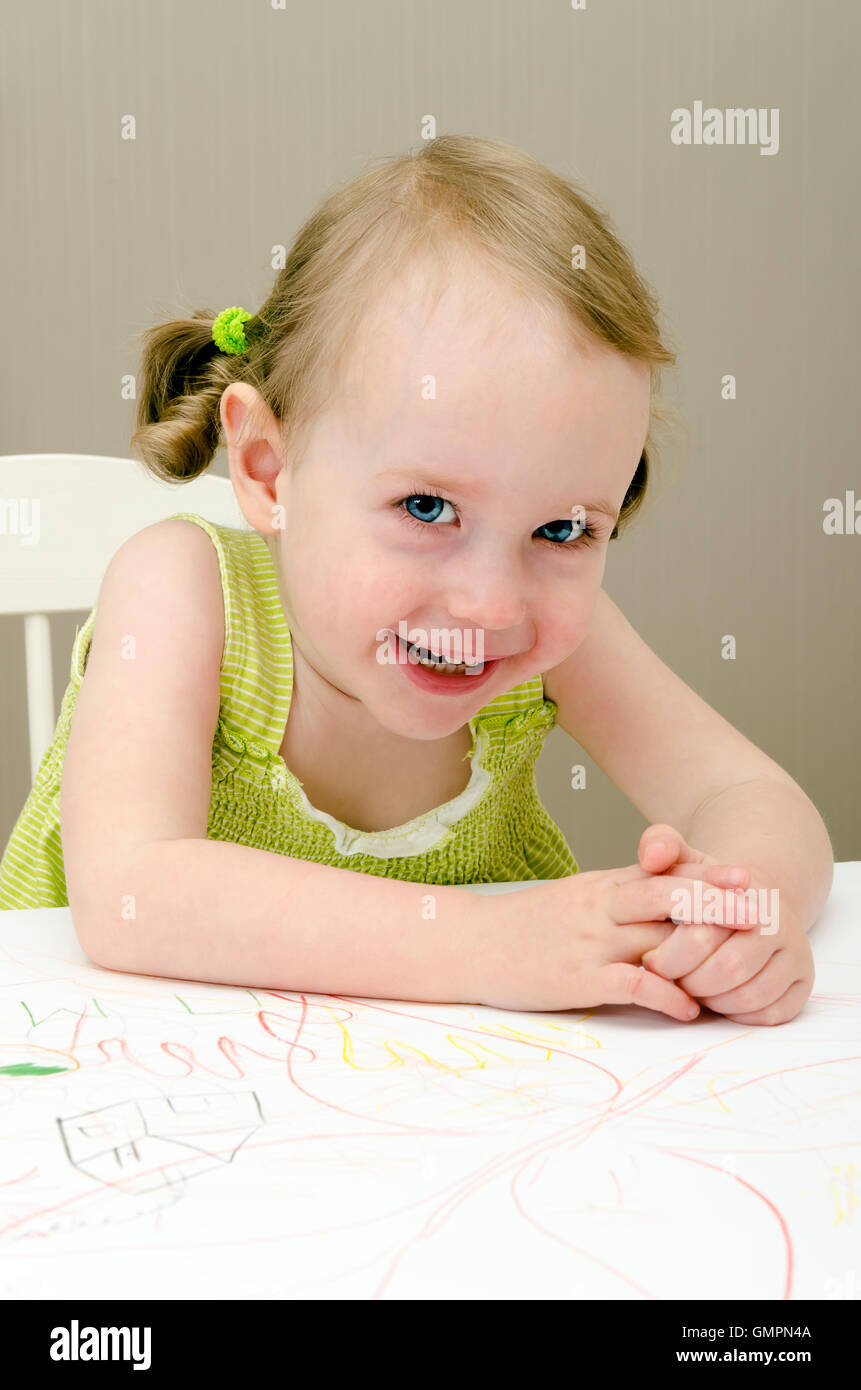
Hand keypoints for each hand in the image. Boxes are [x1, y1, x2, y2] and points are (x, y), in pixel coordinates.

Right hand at [476, 857, 756, 1020]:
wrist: (469, 944)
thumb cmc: (526, 925)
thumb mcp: (575, 899)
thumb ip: (619, 901)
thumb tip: (668, 911)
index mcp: (602, 885)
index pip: (662, 871)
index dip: (705, 872)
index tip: (742, 874)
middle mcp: (600, 907)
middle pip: (667, 895)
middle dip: (715, 901)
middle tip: (756, 910)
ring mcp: (589, 941)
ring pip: (655, 936)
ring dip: (700, 951)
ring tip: (738, 962)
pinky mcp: (576, 977)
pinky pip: (630, 982)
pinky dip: (665, 994)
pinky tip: (688, 1008)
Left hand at [637, 824, 814, 1023]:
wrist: (751, 902)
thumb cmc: (707, 889)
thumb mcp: (684, 861)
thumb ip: (661, 845)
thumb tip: (651, 854)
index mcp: (748, 896)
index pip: (703, 934)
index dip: (669, 955)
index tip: (652, 958)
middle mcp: (780, 925)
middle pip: (727, 969)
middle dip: (689, 980)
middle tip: (671, 979)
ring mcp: (796, 956)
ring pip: (749, 996)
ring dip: (712, 1000)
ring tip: (692, 987)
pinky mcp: (802, 985)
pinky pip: (770, 1015)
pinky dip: (738, 1013)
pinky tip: (719, 998)